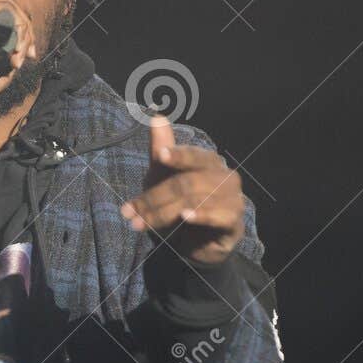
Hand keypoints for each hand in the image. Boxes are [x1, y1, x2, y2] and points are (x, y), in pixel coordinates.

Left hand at [120, 115, 244, 263]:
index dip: (178, 155)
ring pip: (195, 201)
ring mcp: (233, 199)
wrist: (197, 245)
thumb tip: (156, 117)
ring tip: (139, 223)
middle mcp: (225, 177)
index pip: (194, 155)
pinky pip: (219, 216)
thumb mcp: (164, 177)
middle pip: (186, 183)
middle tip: (128, 211)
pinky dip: (201, 215)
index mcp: (209, 163)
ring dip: (162, 213)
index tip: (160, 156)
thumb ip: (162, 149)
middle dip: (154, 197)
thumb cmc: (180, 205)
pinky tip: (185, 216)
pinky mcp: (234, 222)